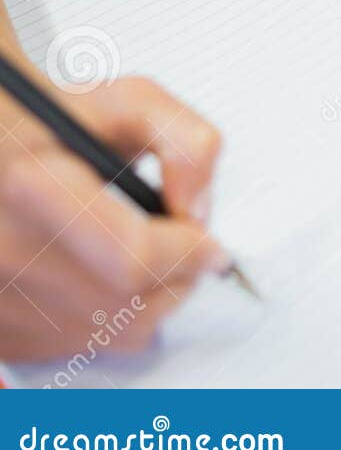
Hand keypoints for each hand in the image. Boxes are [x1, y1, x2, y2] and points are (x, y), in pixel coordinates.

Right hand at [0, 66, 227, 363]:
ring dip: (149, 300)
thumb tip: (197, 209)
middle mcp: (8, 249)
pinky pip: (79, 348)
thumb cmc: (53, 122)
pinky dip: (110, 318)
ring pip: (109, 335)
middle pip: (128, 305)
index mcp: (36, 184)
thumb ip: (183, 142)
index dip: (187, 255)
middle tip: (184, 244)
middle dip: (178, 276)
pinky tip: (103, 273)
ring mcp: (0, 296)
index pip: (130, 258)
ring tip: (142, 251)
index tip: (211, 247)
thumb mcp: (128, 101)